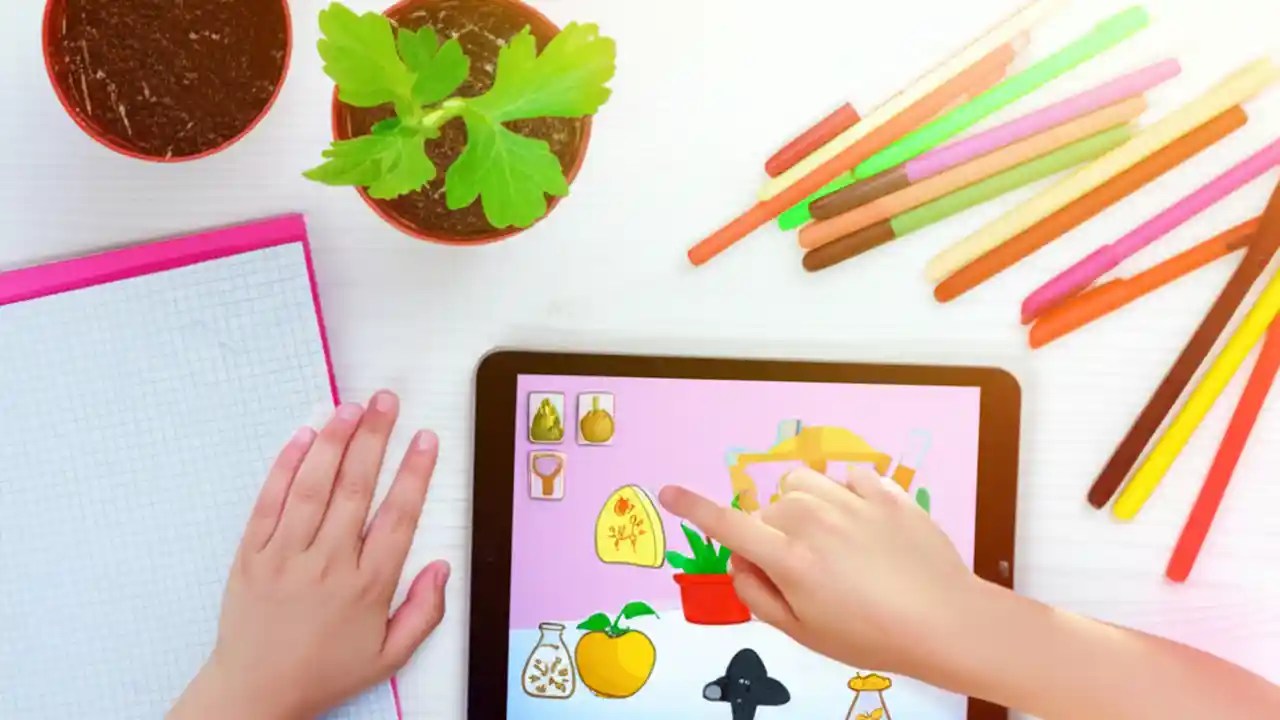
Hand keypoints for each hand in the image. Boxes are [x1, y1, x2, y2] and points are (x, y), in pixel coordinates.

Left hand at [169, 391, 449, 719]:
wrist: (254, 693)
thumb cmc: (322, 673)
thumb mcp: (388, 656)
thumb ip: (424, 612)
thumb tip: (442, 569)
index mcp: (367, 586)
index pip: (398, 516)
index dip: (415, 472)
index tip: (425, 440)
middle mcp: (328, 564)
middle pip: (356, 487)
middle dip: (375, 437)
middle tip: (387, 403)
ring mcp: (286, 556)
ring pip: (313, 486)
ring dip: (334, 441)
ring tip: (350, 408)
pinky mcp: (251, 555)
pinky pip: (269, 501)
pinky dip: (285, 466)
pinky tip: (303, 438)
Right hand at [659, 467, 974, 676]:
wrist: (945, 622)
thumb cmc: (873, 636)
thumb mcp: (803, 633)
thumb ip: (758, 596)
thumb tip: (739, 563)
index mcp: (789, 558)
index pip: (727, 525)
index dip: (693, 508)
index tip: (669, 491)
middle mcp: (814, 521)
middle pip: (768, 508)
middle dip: (771, 533)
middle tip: (800, 569)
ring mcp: (852, 502)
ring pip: (802, 483)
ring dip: (802, 505)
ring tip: (827, 538)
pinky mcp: (886, 493)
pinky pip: (848, 476)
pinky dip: (845, 494)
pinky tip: (861, 524)